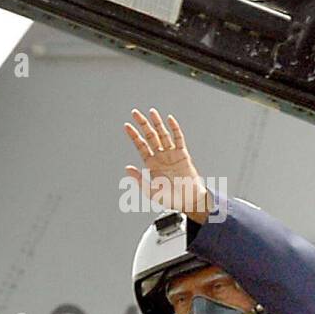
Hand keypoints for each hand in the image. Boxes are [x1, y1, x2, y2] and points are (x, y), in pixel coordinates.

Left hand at [123, 108, 210, 223]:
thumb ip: (139, 179)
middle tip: (135, 113)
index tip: (126, 125)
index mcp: (151, 164)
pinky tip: (169, 119)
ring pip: (163, 134)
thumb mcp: (151, 191)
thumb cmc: (170, 199)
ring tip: (151, 111)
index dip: (133, 135)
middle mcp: (161, 156)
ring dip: (157, 123)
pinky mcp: (183, 154)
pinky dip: (175, 129)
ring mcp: (172, 154)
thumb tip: (127, 168)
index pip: (140, 146)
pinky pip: (179, 139)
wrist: (188, 202)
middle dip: (142, 124)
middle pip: (150, 136)